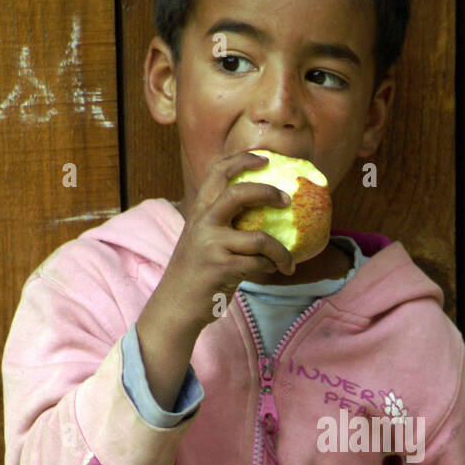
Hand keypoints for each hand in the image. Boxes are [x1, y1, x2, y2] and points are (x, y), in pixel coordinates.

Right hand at [154, 150, 295, 334]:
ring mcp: (211, 245)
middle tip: (287, 200)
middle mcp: (203, 223)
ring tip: (288, 261)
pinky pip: (259, 264)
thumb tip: (263, 214)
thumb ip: (223, 224)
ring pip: (260, 239)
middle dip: (268, 192)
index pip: (217, 172)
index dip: (242, 160)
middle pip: (239, 193)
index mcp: (200, 212)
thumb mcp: (203, 240)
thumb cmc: (198, 273)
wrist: (176, 305)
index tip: (264, 158)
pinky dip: (270, 268)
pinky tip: (271, 272)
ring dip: (281, 252)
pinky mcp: (221, 267)